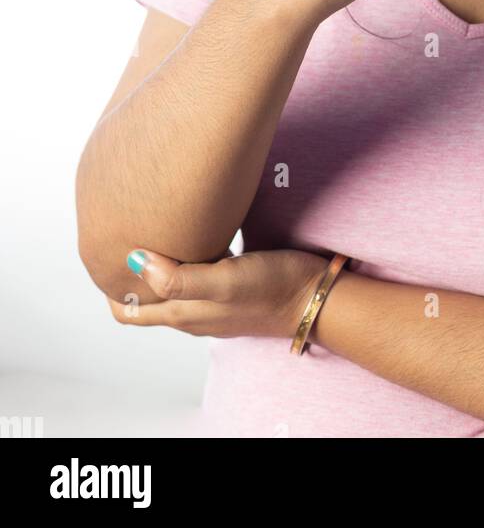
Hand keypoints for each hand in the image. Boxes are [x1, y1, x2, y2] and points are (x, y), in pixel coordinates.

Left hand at [106, 246, 329, 338]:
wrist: (315, 297)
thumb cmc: (273, 288)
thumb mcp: (225, 281)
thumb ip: (179, 278)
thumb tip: (134, 261)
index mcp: (183, 314)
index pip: (128, 311)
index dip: (111, 287)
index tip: (108, 253)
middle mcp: (192, 312)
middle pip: (145, 298)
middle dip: (130, 272)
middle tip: (125, 232)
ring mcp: (212, 302)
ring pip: (169, 285)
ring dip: (156, 264)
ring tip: (152, 228)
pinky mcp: (231, 288)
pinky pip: (195, 275)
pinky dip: (183, 258)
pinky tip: (192, 233)